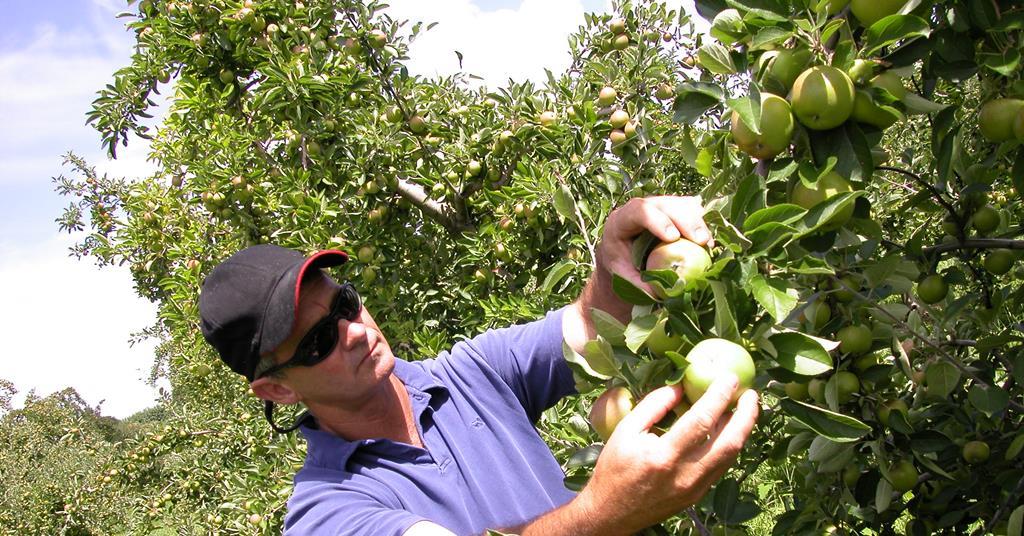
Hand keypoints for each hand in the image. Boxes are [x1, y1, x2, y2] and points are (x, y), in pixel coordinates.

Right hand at [575, 377, 758, 534]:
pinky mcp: (699, 495)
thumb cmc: (614, 468)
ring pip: (730, 455)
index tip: (730, 377)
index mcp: (664, 456)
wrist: (612, 513)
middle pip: (730, 442)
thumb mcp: (626, 430)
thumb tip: (681, 387)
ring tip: (744, 407)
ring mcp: (696, 488)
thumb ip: (654, 405)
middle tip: (750, 393)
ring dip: (741, 429)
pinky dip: (728, 443)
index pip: (701, 421)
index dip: (719, 396)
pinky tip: (727, 428)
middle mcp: (686, 474)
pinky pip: (721, 465)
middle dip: (746, 415)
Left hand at [596, 196, 712, 296]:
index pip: (640, 211)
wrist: (622, 255)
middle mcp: (641, 207)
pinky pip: (693, 210)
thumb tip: (661, 294)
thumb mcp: (622, 275)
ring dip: (698, 222)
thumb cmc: (620, 264)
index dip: (658, 221)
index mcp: (621, 220)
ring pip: (683, 204)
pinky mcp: (676, 210)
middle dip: (686, 220)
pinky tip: (708, 241)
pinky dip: (703, 223)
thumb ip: (638, 283)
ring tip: (708, 244)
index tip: (673, 237)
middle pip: (666, 205)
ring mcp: (660, 206)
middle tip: (701, 241)